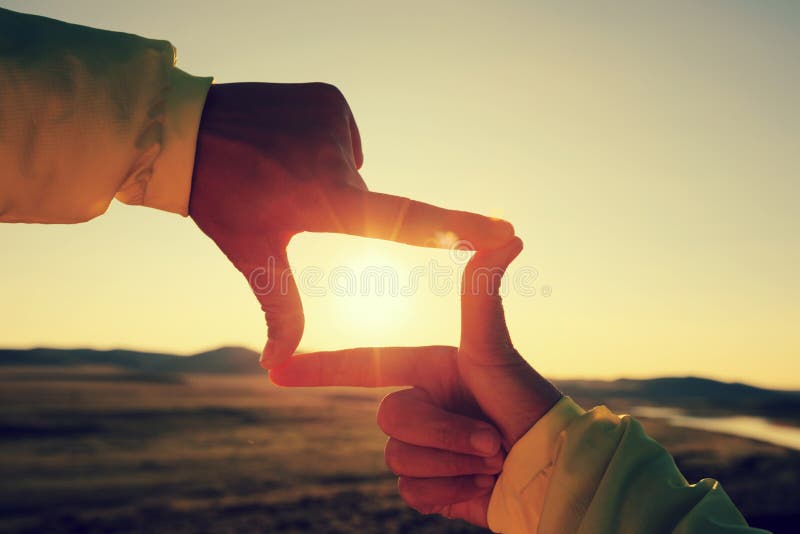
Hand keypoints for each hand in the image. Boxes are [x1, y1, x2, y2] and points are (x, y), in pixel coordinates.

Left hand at [189, 82, 514, 367]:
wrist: (188, 131)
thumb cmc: (220, 201)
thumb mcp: (252, 255)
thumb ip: (279, 309)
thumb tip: (277, 366)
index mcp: (325, 201)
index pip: (407, 223)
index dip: (459, 230)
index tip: (504, 231)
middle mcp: (338, 158)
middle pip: (364, 198)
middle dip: (337, 206)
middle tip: (286, 194)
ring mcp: (335, 121)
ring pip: (353, 165)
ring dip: (328, 172)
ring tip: (283, 165)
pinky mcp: (329, 97)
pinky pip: (343, 133)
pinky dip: (325, 141)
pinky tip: (288, 138)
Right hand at [271, 238, 561, 525]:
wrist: (554, 475)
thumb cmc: (529, 405)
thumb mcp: (496, 349)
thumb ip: (483, 292)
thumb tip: (508, 231)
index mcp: (428, 369)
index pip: (361, 365)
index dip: (318, 367)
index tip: (274, 369)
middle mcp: (422, 405)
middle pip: (389, 419)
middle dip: (444, 434)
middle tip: (492, 440)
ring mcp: (423, 448)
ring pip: (398, 460)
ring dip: (453, 463)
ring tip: (494, 459)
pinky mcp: (429, 486)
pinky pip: (410, 493)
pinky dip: (450, 491)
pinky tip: (482, 485)